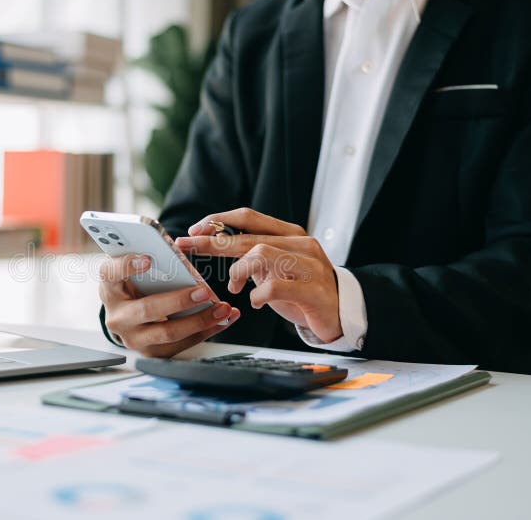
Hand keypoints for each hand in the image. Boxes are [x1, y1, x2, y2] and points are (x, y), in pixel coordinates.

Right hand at [98, 254, 239, 356]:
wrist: (128, 317)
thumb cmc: (136, 287)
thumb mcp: (136, 271)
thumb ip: (152, 259)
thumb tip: (180, 250)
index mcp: (109, 288)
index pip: (111, 274)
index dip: (127, 266)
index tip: (148, 259)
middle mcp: (117, 317)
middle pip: (147, 309)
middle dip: (178, 301)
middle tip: (204, 291)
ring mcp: (133, 338)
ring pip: (167, 333)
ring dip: (200, 321)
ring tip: (222, 309)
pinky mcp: (150, 352)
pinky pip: (181, 345)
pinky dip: (206, 331)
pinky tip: (223, 319)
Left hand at [176, 208, 341, 341]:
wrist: (343, 312)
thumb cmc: (302, 290)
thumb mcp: (274, 268)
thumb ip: (251, 255)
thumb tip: (213, 242)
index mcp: (289, 233)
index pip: (248, 217)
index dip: (218, 220)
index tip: (193, 231)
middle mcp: (301, 243)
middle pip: (247, 236)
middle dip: (211, 242)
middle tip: (187, 247)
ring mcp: (310, 265)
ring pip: (261, 255)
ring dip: (238, 271)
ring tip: (235, 287)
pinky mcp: (313, 290)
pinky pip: (275, 286)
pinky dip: (257, 295)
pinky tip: (255, 302)